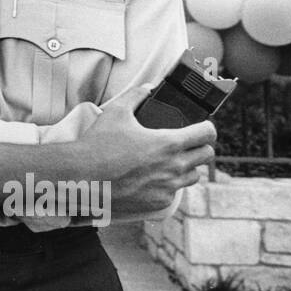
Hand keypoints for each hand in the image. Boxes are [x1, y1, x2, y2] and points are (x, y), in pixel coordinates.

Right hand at [77, 85, 216, 216]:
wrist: (83, 179)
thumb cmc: (98, 145)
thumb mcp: (115, 112)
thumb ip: (135, 95)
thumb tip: (147, 87)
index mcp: (168, 143)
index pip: (207, 134)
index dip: (207, 128)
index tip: (201, 127)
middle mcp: (174, 167)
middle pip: (207, 156)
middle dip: (200, 147)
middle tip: (187, 143)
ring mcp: (168, 187)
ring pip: (193, 176)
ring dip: (187, 167)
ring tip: (170, 161)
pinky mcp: (159, 203)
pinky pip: (174, 193)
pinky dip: (168, 185)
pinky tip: (153, 178)